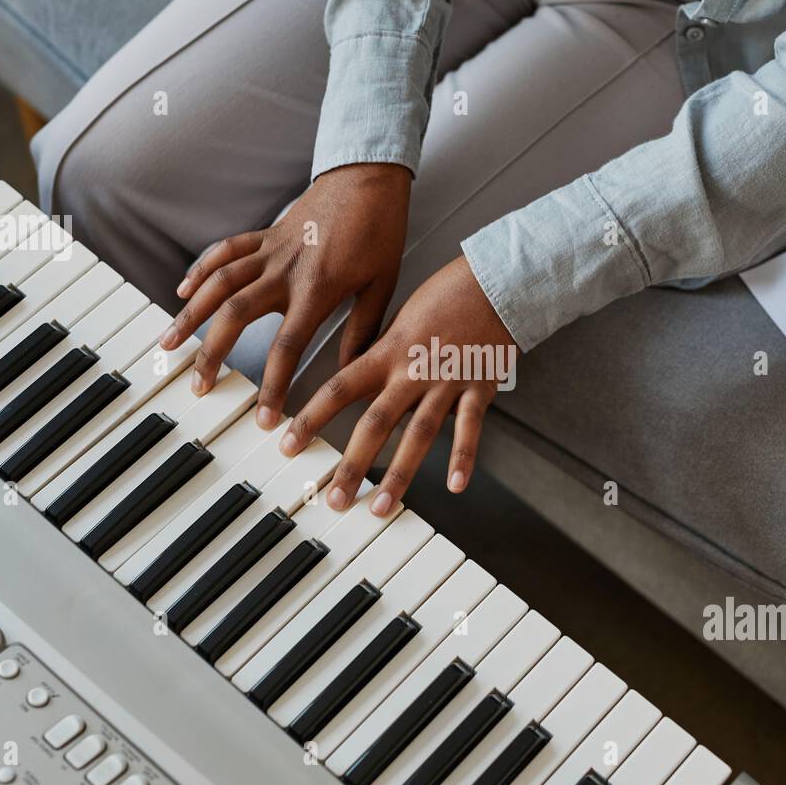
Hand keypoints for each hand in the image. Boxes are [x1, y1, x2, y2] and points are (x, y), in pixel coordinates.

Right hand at [159, 162, 410, 426]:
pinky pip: (224, 252)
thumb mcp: (382, 284)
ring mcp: (269, 250)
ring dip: (189, 314)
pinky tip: (182, 290)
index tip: (264, 417)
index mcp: (317, 288)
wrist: (368, 177)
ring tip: (168, 343)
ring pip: (218, 283)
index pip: (287, 347)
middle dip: (211, 354)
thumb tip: (351, 372)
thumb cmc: (380, 230)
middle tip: (199, 386)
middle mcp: (284, 270)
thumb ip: (363, 330)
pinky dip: (200, 270)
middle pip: (235, 316)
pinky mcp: (264, 235)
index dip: (273, 386)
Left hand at [280, 256, 517, 515]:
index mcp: (389, 351)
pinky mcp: (480, 386)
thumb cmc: (449, 292)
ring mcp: (447, 381)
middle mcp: (413, 370)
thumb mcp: (403, 316)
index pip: (340, 388)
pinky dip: (463, 457)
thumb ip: (382, 352)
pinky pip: (470, 428)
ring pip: (418, 434)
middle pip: (376, 423)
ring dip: (399, 475)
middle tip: (335, 499)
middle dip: (353, 465)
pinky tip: (455, 485)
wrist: (497, 277)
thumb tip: (357, 376)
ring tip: (382, 507)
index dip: (311, 417)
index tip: (288, 443)